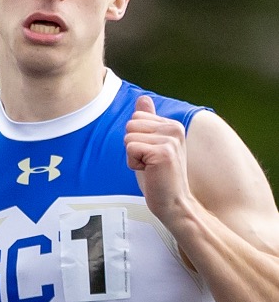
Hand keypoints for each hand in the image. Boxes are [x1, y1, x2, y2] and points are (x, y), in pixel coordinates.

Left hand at [125, 95, 191, 226]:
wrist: (173, 203)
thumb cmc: (159, 177)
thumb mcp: (152, 145)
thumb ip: (148, 121)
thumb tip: (142, 98)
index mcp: (172, 125)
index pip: (136, 117)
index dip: (136, 139)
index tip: (150, 155)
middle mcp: (174, 128)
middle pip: (131, 125)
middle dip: (132, 146)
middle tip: (149, 162)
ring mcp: (169, 140)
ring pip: (129, 138)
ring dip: (133, 157)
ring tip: (150, 168)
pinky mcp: (162, 153)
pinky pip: (130, 149)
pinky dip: (134, 164)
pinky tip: (149, 172)